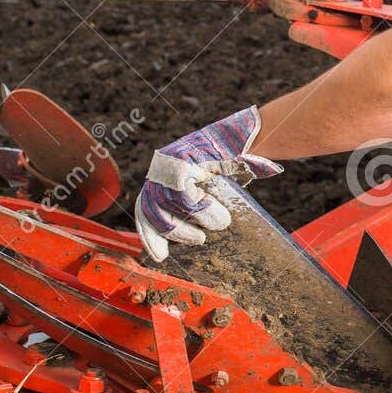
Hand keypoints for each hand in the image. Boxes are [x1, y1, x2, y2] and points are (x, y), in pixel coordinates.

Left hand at [135, 108, 280, 261]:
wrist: (247, 136)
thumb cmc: (231, 163)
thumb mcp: (210, 188)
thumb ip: (196, 207)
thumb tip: (195, 239)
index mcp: (162, 177)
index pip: (144, 211)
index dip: (150, 235)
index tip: (161, 256)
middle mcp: (160, 168)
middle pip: (150, 210)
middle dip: (175, 232)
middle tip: (200, 239)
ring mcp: (167, 161)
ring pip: (168, 205)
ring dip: (196, 220)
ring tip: (220, 222)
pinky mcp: (181, 159)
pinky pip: (182, 195)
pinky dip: (202, 210)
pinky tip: (218, 212)